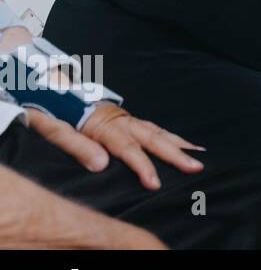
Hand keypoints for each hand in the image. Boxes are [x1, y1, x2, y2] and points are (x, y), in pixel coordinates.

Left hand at [26, 104, 204, 190]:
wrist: (51, 86)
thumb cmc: (52, 110)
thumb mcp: (54, 128)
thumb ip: (77, 146)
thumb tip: (101, 165)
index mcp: (105, 126)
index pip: (129, 149)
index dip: (143, 167)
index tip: (156, 184)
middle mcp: (122, 122)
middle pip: (153, 139)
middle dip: (176, 155)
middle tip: (196, 167)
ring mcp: (127, 119)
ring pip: (158, 131)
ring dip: (179, 144)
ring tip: (200, 154)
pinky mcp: (127, 120)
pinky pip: (154, 128)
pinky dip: (171, 137)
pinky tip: (180, 143)